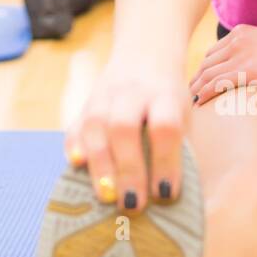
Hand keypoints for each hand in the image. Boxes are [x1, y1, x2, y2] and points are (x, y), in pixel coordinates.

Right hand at [64, 61, 191, 213]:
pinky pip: (74, 126)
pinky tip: (78, 168)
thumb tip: (163, 197)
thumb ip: (175, 147)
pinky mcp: (85, 102)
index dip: (165, 162)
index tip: (165, 194)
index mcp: (164, 95)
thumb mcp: (182, 113)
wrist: (144, 53)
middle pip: (123, 126)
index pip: (165, 127)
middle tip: (132, 204)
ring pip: (94, 125)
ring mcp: (104, 94)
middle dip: (127, 168)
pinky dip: (74, 148)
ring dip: (99, 164)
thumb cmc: (168, 98)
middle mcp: (132, 92)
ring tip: (105, 196)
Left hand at [187, 24, 256, 103]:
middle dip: (197, 78)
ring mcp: (244, 55)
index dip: (204, 67)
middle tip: (189, 92)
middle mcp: (239, 40)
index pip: (214, 51)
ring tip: (190, 100)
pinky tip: (200, 103)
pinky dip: (205, 94)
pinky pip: (218, 84)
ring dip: (196, 88)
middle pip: (207, 62)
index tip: (199, 79)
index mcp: (243, 31)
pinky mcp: (250, 71)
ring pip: (209, 73)